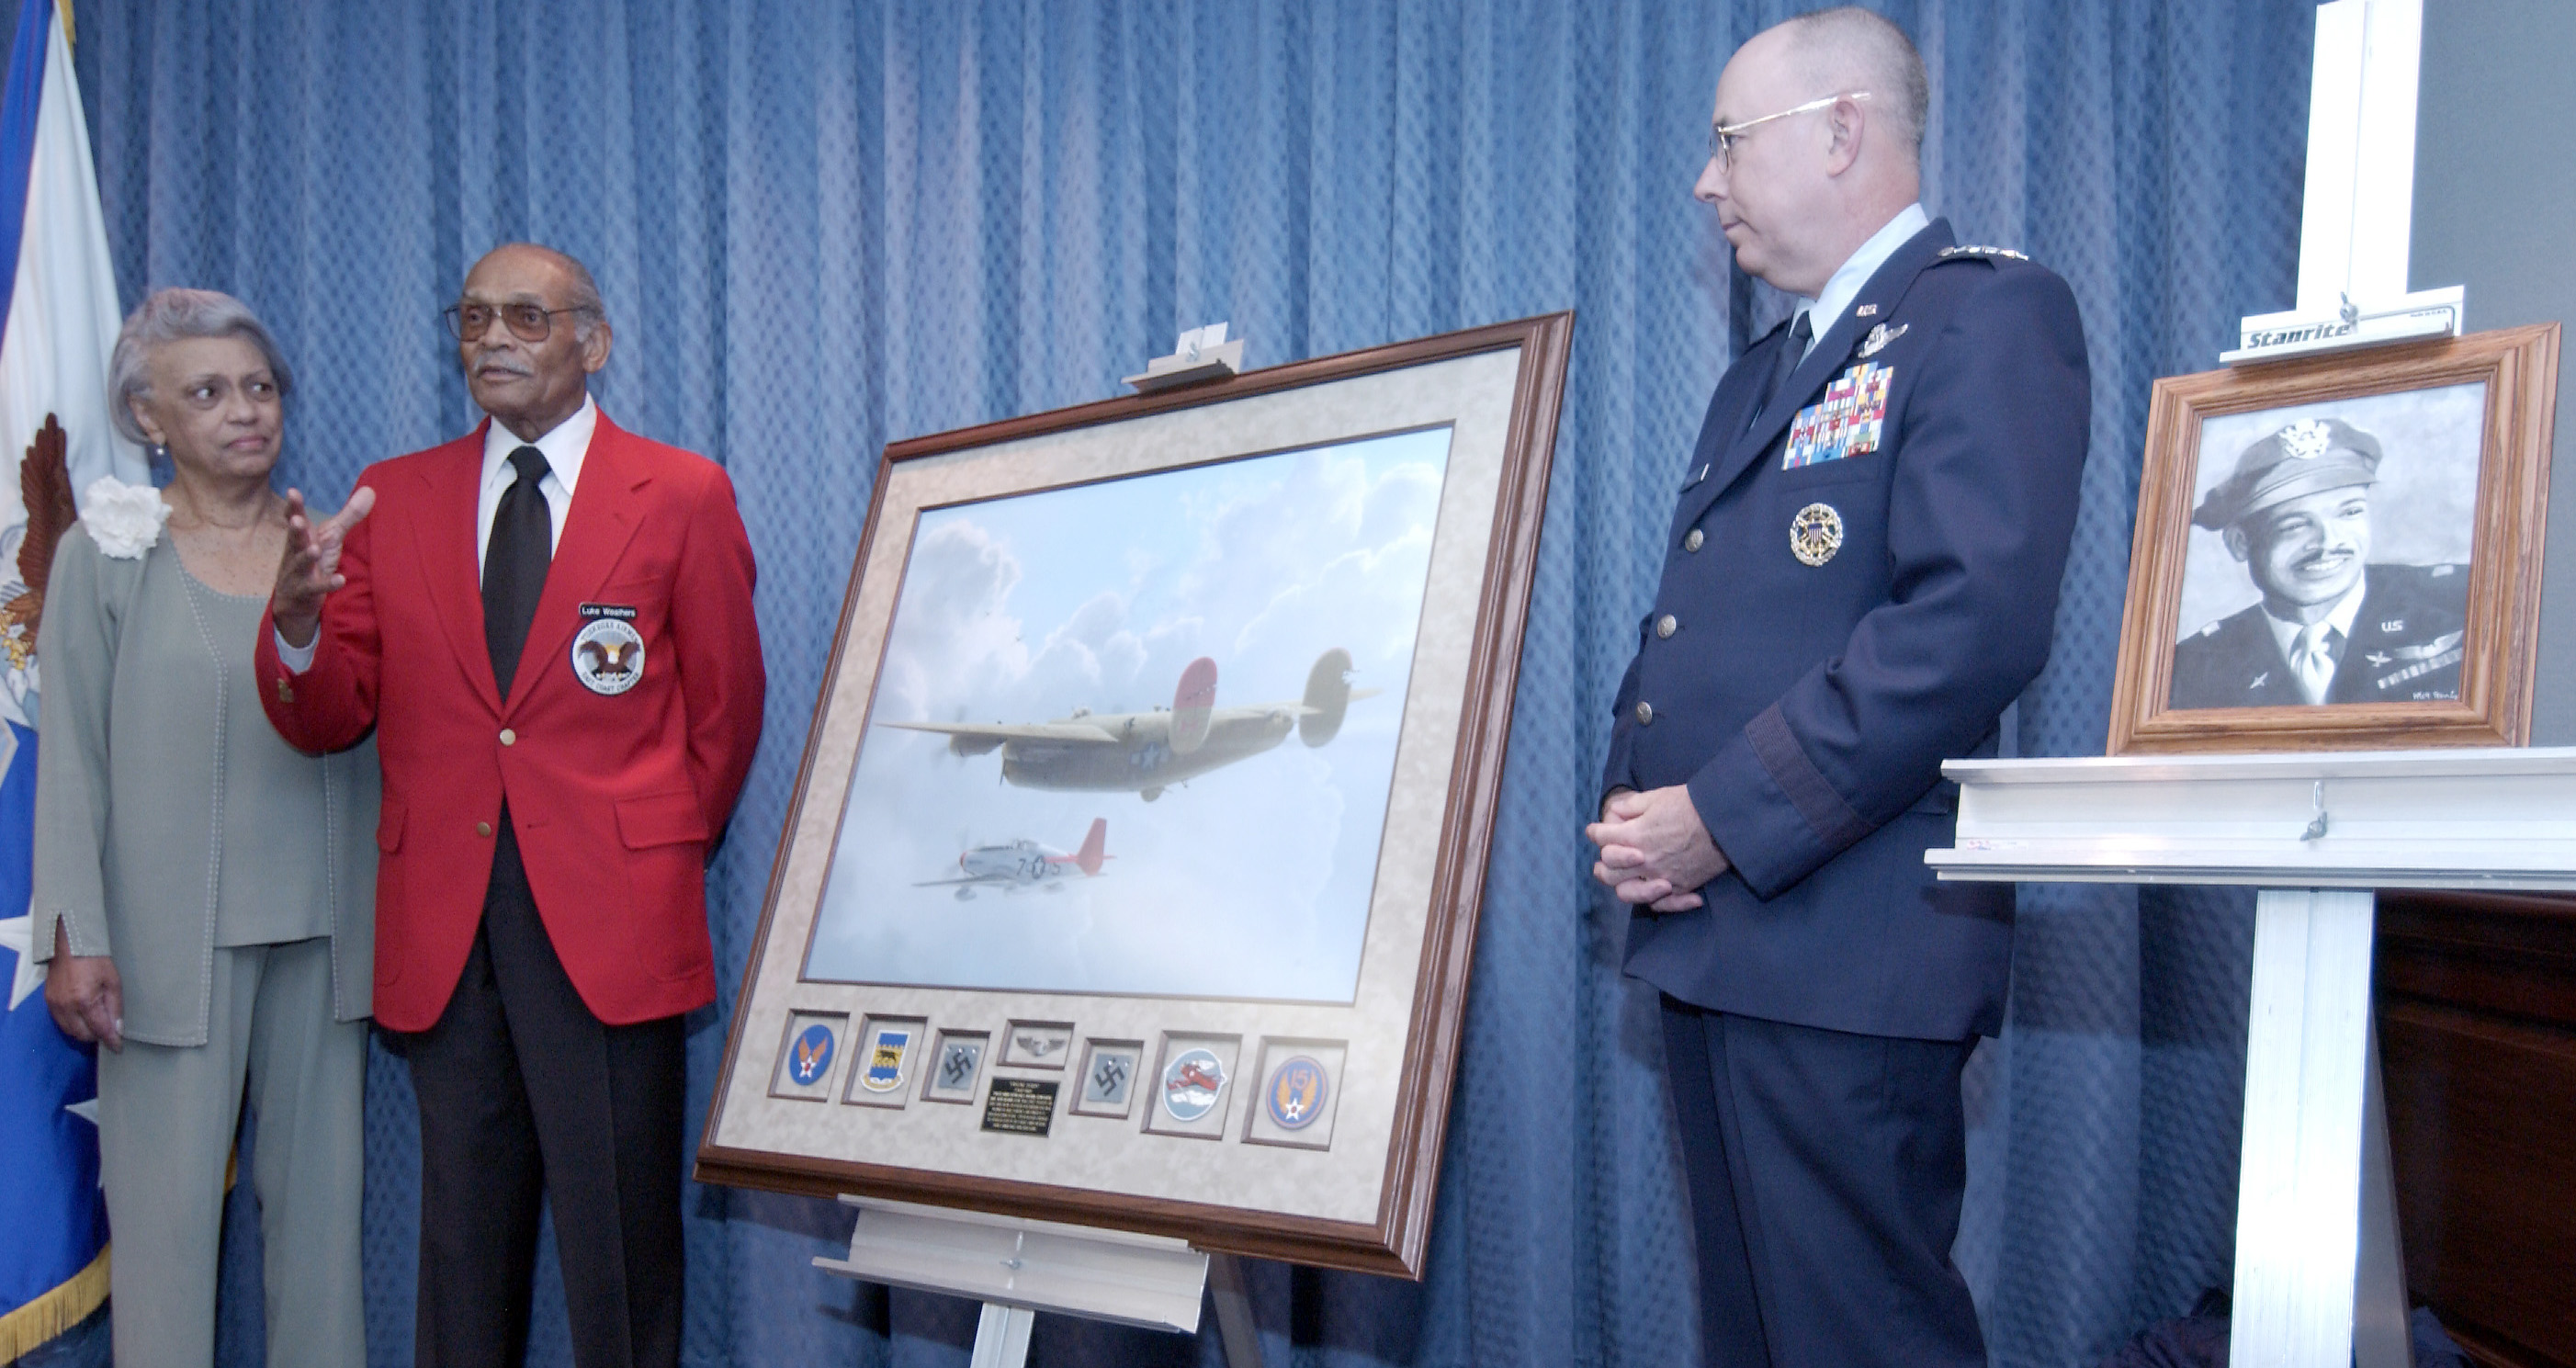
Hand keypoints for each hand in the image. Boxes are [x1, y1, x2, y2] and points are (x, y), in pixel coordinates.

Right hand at [43, 921, 121, 1051]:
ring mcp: (55, 1005)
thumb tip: (118, 1029)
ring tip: (97, 1024)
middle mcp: (67, 1007)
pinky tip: (83, 1018)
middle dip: (98, 1036)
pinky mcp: (48, 1002)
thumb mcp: (113, 981)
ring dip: (85, 1032)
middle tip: (109, 1032)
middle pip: (83, 1035)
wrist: (70, 945)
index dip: (111, 1041)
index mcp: (85, 1001)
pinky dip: (73, 1025)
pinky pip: (61, 1023)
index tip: (118, 1047)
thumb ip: (116, 1007)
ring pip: (70, 1031)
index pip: (100, 1030)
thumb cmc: (95, 960)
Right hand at [272, 485, 374, 648]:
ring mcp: (299, 572)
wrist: (294, 600)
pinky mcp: (306, 591)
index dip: (293, 506)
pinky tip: (340, 580)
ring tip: (315, 549)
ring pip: (301, 563)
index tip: (292, 491)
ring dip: (307, 556)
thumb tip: (370, 490)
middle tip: (297, 520)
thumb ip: (349, 515)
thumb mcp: (332, 537)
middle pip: (295, 538)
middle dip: (295, 529)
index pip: (296, 518)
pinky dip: (327, 584)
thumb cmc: (315, 560)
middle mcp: (297, 551)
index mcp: (303, 536)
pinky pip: (316, 587)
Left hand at [1586, 784, 1729, 912]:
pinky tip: (1655, 894)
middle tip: (1602, 861)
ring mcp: (1661, 877)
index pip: (1602, 838)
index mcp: (1634, 835)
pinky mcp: (1681, 888)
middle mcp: (1643, 861)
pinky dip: (1656, 901)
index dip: (1595, 832)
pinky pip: (1661, 903)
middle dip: (1602, 863)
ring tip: (1620, 881)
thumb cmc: (1690, 804)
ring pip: (1628, 892)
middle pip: (1609, 871)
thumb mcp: (1656, 797)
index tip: (1594, 831)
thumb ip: (1631, 806)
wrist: (1725, 821)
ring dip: (1620, 887)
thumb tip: (1615, 813)